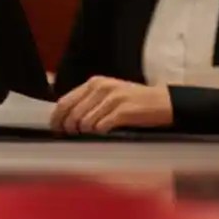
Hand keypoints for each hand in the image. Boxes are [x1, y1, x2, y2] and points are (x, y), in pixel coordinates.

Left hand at [50, 76, 172, 135]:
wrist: (163, 102)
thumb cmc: (134, 101)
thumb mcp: (109, 94)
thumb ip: (89, 101)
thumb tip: (66, 117)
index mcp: (95, 83)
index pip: (66, 101)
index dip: (57, 117)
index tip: (55, 128)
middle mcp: (101, 88)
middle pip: (73, 113)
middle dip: (69, 128)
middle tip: (71, 136)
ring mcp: (112, 99)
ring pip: (85, 122)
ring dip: (86, 132)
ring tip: (93, 133)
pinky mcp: (123, 111)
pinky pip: (101, 127)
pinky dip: (100, 133)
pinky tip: (105, 133)